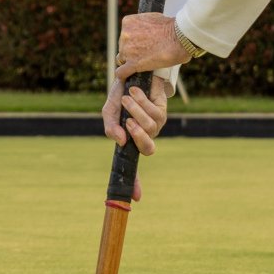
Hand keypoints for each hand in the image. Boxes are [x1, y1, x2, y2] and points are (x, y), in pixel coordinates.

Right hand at [102, 68, 170, 201]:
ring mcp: (156, 126)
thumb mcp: (109, 111)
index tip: (135, 198)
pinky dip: (142, 101)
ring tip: (126, 97)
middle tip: (128, 123)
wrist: (132, 75)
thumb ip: (111, 127)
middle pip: (148, 149)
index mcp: (130, 142)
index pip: (133, 168)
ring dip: (136, 110)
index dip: (134, 183)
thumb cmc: (120, 96)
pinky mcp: (163, 113)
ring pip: (150, 126)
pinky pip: (154, 111)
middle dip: (139, 137)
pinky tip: (135, 91)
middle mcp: (145, 137)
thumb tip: (119, 141)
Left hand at [112, 12, 191, 84]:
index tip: (141, 45)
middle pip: (123, 48)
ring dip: (131, 62)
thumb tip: (145, 30)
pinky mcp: (133, 64)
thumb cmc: (172, 28)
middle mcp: (124, 35)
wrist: (180, 37)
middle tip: (145, 54)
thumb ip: (143, 24)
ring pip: (122, 60)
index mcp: (128, 22)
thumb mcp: (152, 17)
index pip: (124, 35)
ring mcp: (127, 50)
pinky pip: (121, 73)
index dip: (132, 42)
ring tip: (144, 63)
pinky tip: (129, 77)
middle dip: (132, 52)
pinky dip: (124, 76)